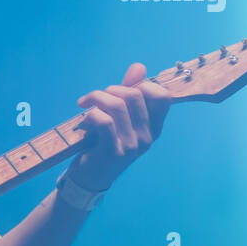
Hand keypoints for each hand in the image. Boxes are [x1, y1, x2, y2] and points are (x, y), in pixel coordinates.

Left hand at [69, 63, 171, 191]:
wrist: (88, 178)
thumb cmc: (102, 144)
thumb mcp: (118, 118)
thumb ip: (128, 93)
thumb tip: (139, 66)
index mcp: (153, 127)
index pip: (163, 96)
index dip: (142, 85)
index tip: (121, 92)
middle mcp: (148, 136)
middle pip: (135, 94)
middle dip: (111, 89)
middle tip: (95, 99)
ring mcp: (133, 145)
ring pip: (117, 104)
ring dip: (96, 98)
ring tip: (85, 106)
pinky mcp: (114, 152)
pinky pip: (104, 120)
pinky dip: (90, 115)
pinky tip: (83, 123)